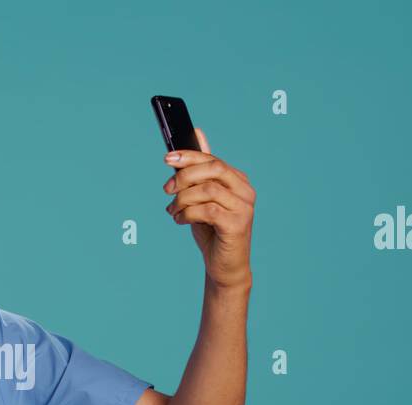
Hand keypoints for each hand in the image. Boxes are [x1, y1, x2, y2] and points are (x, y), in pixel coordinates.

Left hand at [162, 127, 254, 288]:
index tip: (166, 158)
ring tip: (172, 211)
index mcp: (238, 180)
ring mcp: (244, 207)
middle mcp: (245, 190)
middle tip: (166, 189)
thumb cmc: (212, 231)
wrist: (224, 266)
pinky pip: (206, 210)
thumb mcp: (201, 198)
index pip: (213, 159)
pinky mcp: (237, 224)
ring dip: (182, 199)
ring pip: (207, 190)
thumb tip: (197, 132)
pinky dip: (187, 214)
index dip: (188, 156)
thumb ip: (199, 170)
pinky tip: (180, 220)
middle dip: (184, 176)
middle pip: (213, 169)